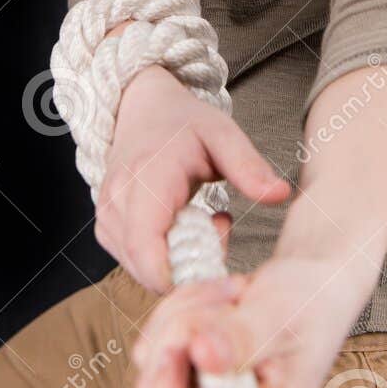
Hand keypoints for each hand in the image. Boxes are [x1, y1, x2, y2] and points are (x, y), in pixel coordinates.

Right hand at [95, 59, 292, 292]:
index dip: (181, 277)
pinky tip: (183, 226)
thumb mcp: (223, 134)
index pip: (146, 248)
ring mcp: (106, 217)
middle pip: (149, 269)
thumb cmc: (183, 123)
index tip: (221, 269)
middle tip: (221, 228)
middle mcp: (118, 201)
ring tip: (203, 221)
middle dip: (192, 267)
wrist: (142, 110)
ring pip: (143, 271)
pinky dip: (164, 256)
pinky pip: (136, 264)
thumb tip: (280, 195)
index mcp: (147, 178)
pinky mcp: (106, 229)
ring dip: (179, 261)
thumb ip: (249, 166)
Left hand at [131, 254, 362, 387]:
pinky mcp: (194, 369)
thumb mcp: (280, 315)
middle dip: (181, 332)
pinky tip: (219, 295)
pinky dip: (180, 308)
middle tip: (227, 295)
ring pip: (154, 360)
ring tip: (233, 291)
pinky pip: (158, 341)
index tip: (177, 344)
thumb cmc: (311, 300)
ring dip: (183, 312)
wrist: (314, 280)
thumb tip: (203, 355)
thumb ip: (241, 338)